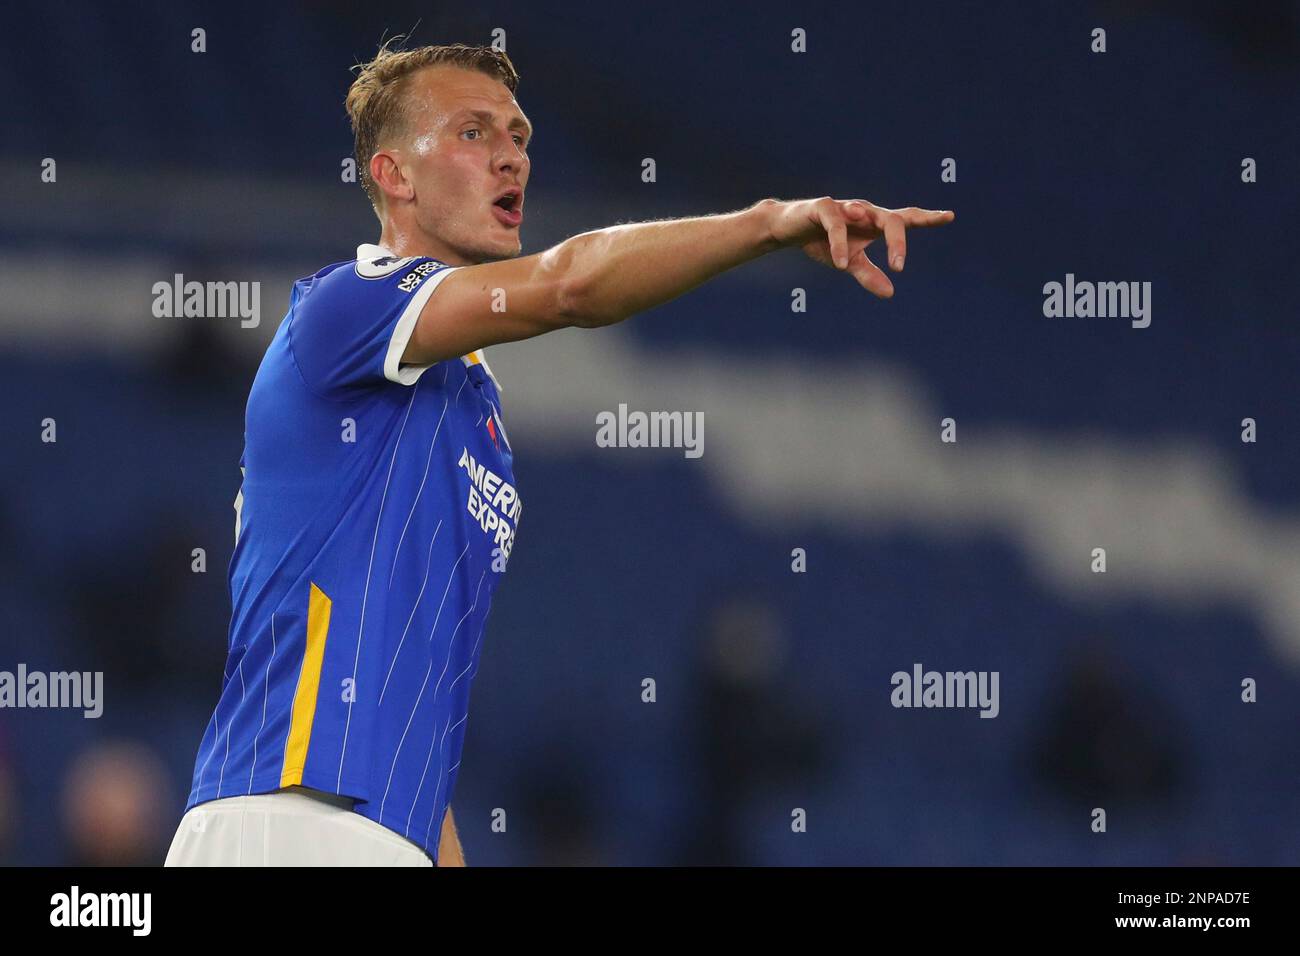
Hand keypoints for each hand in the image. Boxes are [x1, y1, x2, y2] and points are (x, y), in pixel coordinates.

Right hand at [764, 197, 953, 297]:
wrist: (787, 229)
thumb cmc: (822, 241)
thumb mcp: (849, 262)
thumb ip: (869, 274)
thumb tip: (890, 293)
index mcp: (874, 223)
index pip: (905, 219)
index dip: (927, 217)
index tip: (949, 216)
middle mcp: (864, 211)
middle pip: (892, 219)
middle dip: (899, 241)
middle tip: (899, 267)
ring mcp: (845, 207)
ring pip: (866, 215)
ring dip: (875, 239)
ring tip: (887, 263)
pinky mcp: (822, 208)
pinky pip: (835, 223)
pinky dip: (839, 243)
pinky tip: (840, 262)